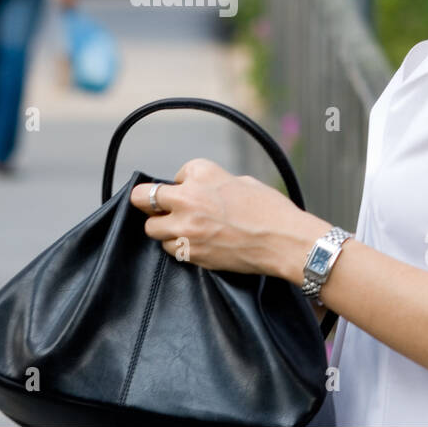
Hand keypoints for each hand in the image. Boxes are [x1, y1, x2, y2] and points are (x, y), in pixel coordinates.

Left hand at [129, 157, 321, 276]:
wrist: (283, 241)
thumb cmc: (270, 209)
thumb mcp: (240, 181)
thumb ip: (212, 183)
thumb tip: (198, 191)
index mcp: (202, 173)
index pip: (174, 176)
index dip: (183, 185)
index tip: (194, 192)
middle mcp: (187, 198)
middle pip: (143, 199)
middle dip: (151, 203)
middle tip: (158, 208)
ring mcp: (186, 228)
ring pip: (152, 229)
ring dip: (164, 228)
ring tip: (183, 229)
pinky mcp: (190, 253)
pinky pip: (170, 249)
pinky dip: (178, 247)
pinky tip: (196, 244)